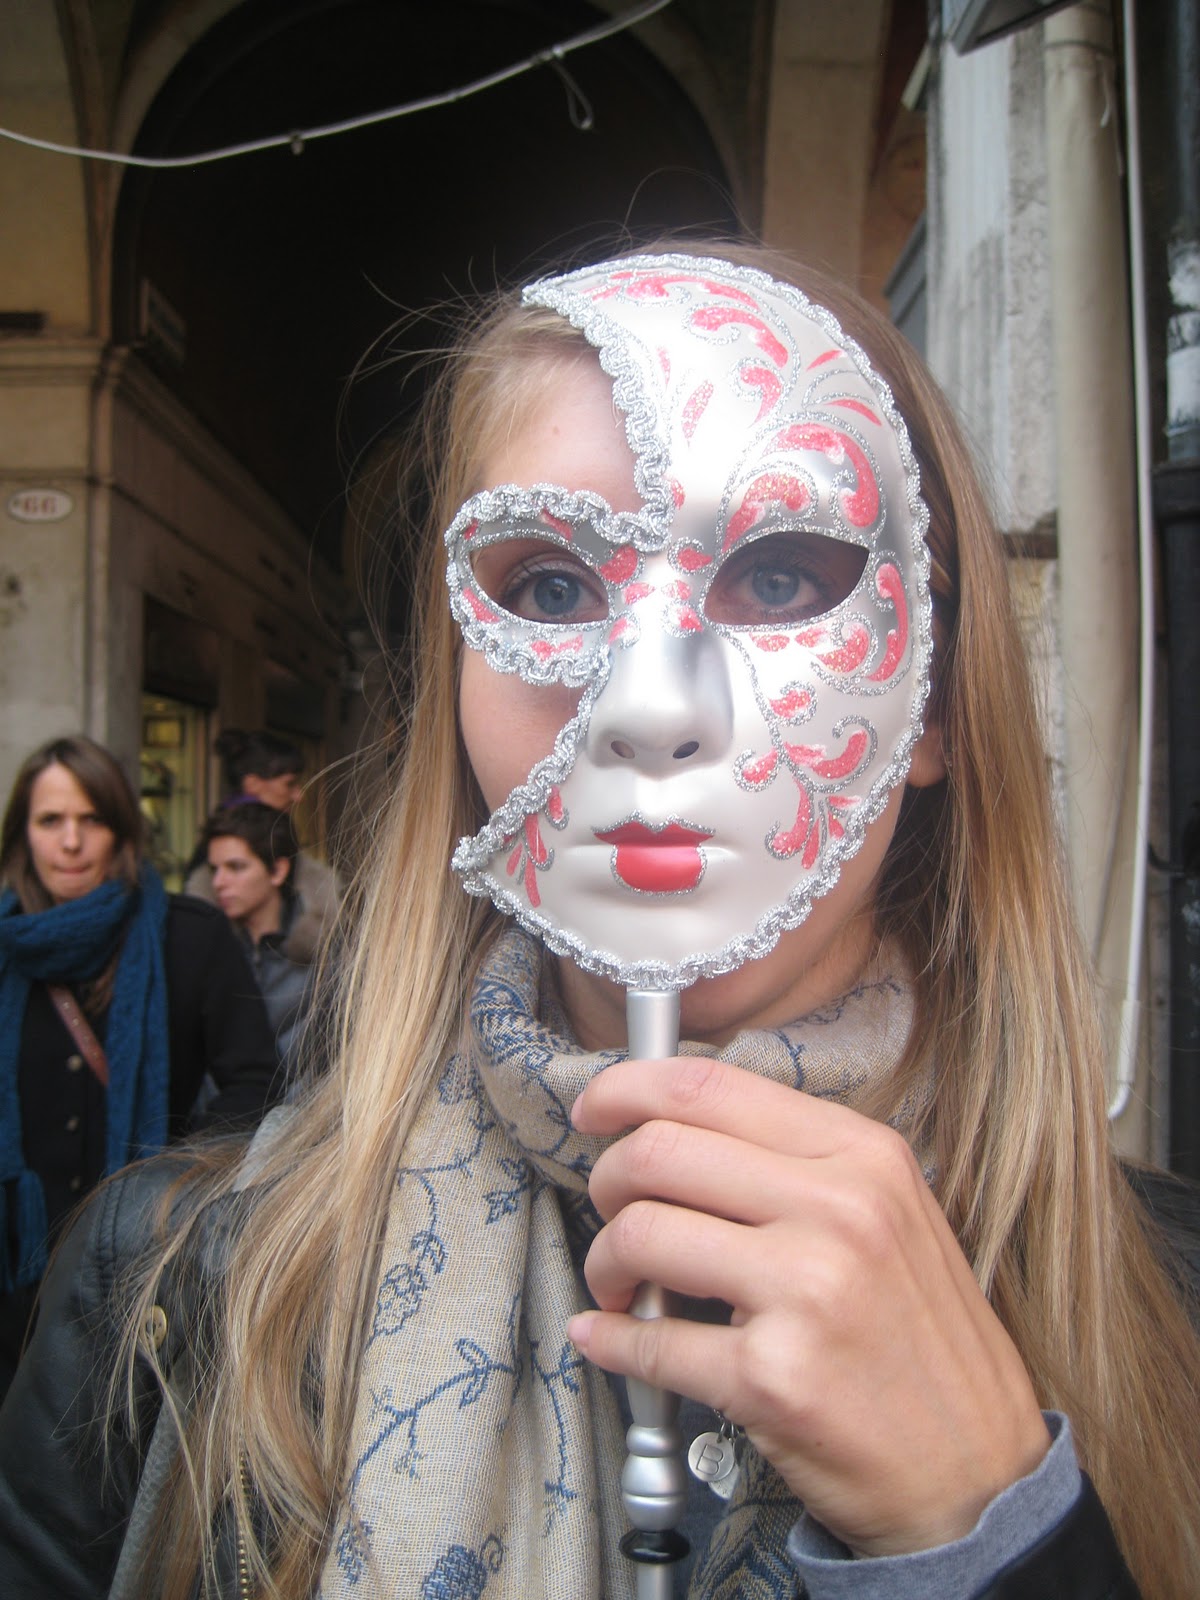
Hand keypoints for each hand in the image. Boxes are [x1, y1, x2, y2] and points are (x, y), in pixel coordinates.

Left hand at [567, 1055, 1049, 1556]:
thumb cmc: (920, 1340)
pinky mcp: (772, 1376)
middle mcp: (838, 1208)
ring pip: (641, 1234)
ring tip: (623, 1285)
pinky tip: (610, 1337)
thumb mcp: (888, 1214)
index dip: (629, 1087)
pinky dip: (611, 1339)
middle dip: (607, 1181)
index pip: (710, 1086)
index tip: (595, 1107)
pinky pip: (650, 1342)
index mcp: (862, 1155)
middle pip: (658, 1151)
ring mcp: (806, 1290)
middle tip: (612, 1213)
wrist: (979, 1473)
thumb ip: (793, 1162)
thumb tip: (674, 1128)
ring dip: (605, 1262)